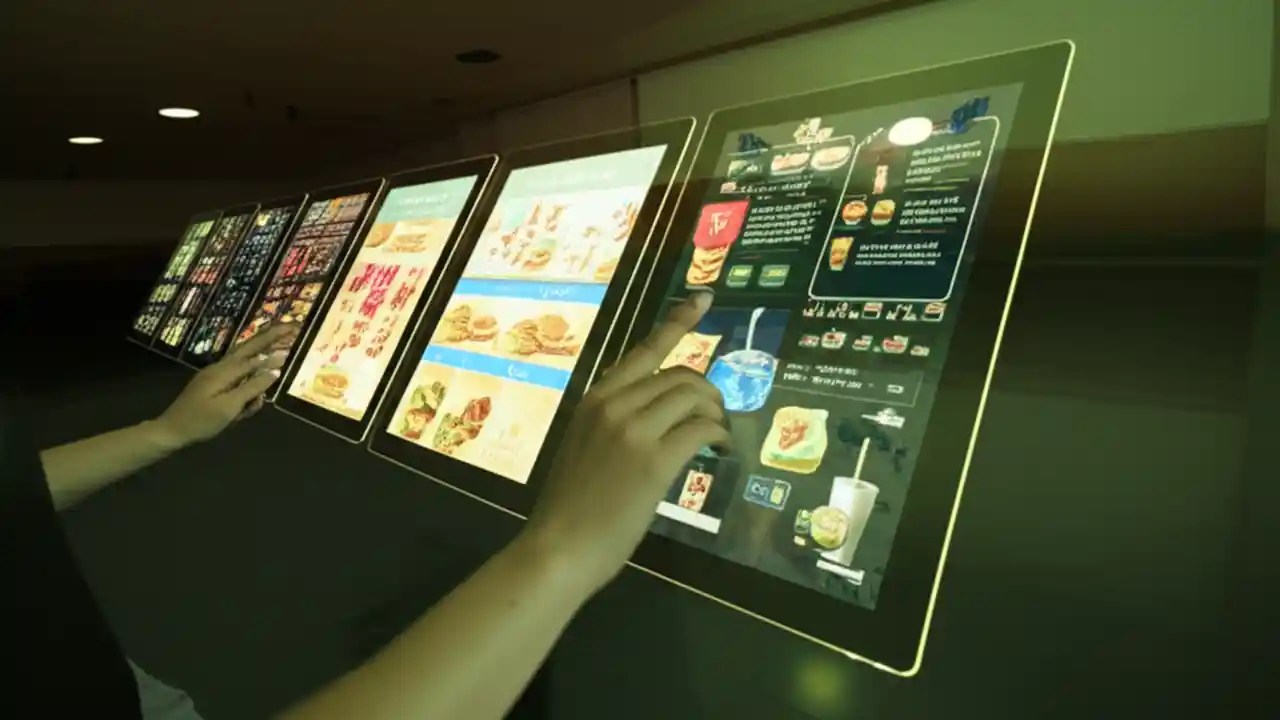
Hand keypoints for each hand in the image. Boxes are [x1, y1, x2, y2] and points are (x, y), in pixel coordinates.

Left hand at [152, 324, 298, 448]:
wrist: (171, 430)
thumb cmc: (201, 420)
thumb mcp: (230, 406)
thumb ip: (253, 387)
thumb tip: (275, 369)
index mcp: (225, 370)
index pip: (256, 353)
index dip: (275, 342)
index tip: (295, 332)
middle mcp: (221, 367)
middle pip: (250, 348)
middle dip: (270, 337)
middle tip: (290, 327)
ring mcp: (216, 375)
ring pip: (244, 363)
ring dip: (262, 356)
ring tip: (280, 348)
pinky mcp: (214, 384)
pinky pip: (237, 378)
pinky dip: (250, 381)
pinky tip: (254, 395)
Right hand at [522, 292, 728, 594]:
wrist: (559, 548)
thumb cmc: (570, 506)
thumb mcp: (585, 446)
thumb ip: (614, 423)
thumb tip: (656, 416)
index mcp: (594, 399)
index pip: (643, 350)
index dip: (677, 322)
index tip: (702, 299)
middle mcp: (614, 405)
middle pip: (680, 376)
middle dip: (706, 392)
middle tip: (714, 417)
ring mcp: (634, 431)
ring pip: (694, 398)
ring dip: (715, 414)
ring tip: (716, 436)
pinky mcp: (655, 461)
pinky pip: (701, 430)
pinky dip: (719, 436)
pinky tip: (720, 450)